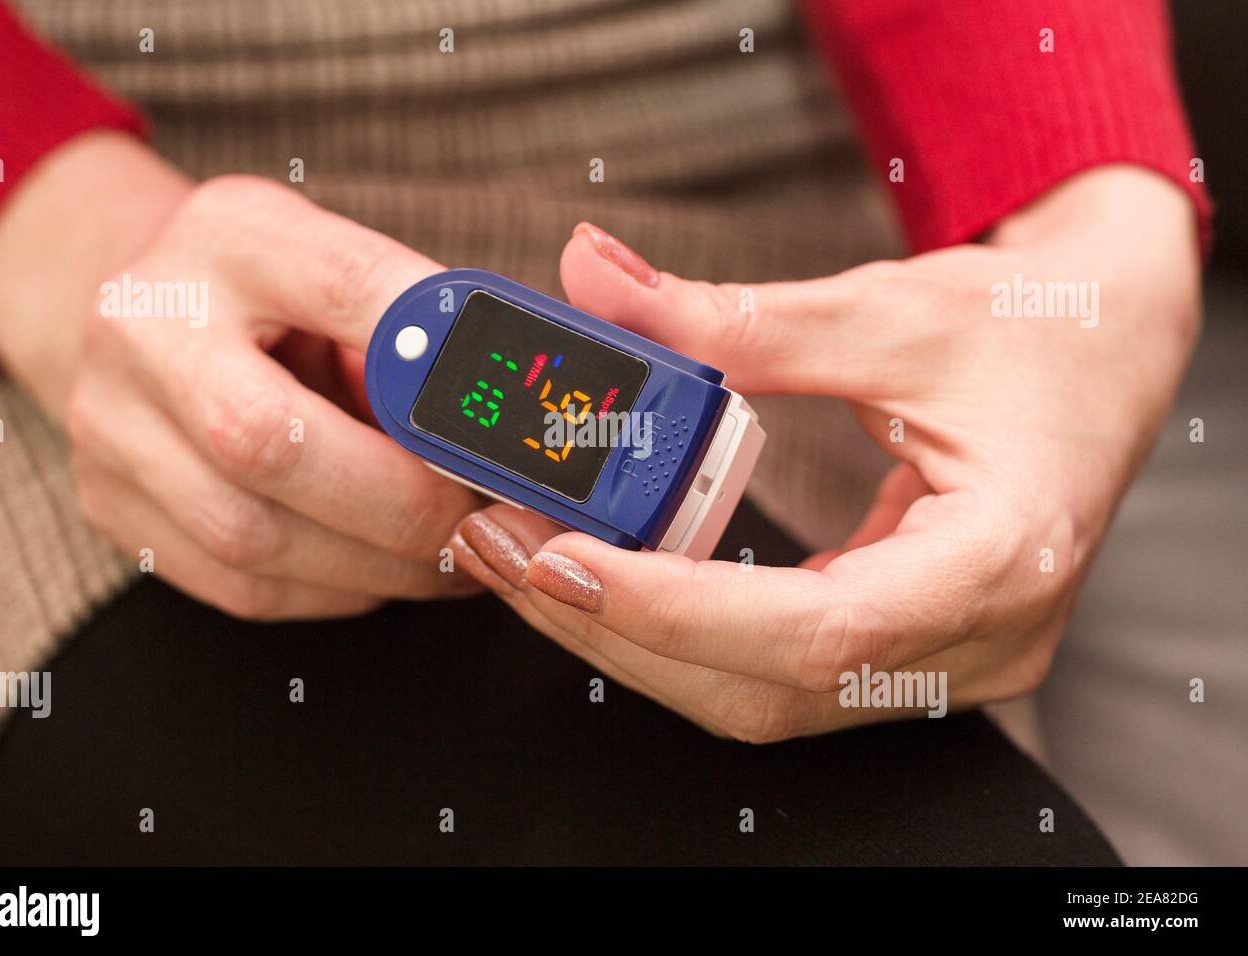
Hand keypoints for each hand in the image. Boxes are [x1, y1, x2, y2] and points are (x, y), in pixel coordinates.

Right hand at [0, 133, 481, 618]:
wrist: (146, 316)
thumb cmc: (278, 297)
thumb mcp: (340, 271)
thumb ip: (416, 331)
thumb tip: (518, 423)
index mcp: (230, 235)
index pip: (346, 285)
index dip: (439, 365)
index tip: (513, 425)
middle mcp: (146, 323)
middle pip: (272, 440)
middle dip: (404, 502)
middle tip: (485, 522)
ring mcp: (111, 423)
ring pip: (253, 535)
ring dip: (381, 563)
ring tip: (455, 556)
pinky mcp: (113, 507)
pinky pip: (242, 585)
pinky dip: (337, 589)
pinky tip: (386, 571)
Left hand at [445, 165, 1201, 739]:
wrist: (1105, 348)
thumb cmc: (1029, 327)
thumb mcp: (884, 310)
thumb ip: (730, 314)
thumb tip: (591, 276)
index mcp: (1003, 557)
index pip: (821, 630)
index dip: (676, 609)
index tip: (558, 558)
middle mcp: (979, 639)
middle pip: (766, 686)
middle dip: (617, 628)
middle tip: (502, 549)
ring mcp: (945, 661)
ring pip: (759, 697)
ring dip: (631, 639)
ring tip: (526, 563)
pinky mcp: (907, 654)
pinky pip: (774, 675)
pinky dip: (680, 634)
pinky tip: (607, 580)